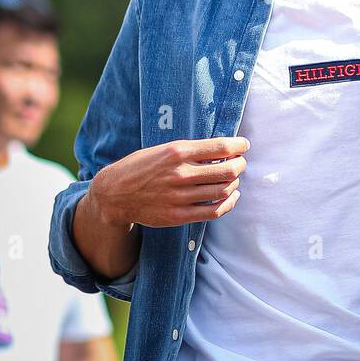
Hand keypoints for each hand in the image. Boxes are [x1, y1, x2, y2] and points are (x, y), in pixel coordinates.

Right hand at [89, 136, 249, 228]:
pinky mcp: (178, 215)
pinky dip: (229, 203)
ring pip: (223, 190)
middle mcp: (180, 174)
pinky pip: (214, 211)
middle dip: (240, 164)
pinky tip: (231, 196)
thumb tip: (221, 150)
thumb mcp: (162, 150)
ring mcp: (180, 196)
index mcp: (176, 152)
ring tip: (233, 178)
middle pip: (227, 170)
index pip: (219, 147)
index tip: (244, 145)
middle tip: (241, 162)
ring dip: (235, 183)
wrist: (114, 194)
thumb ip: (189, 150)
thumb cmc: (140, 167)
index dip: (238, 145)